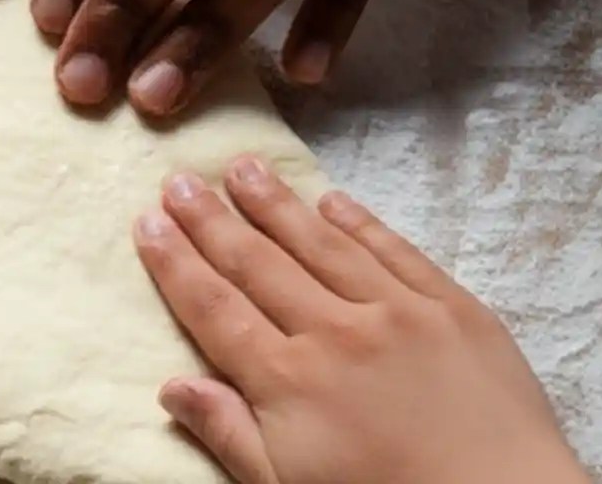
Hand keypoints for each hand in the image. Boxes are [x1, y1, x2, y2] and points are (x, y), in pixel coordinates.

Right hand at [134, 158, 588, 483]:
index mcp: (289, 382)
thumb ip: (230, 435)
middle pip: (258, 264)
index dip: (176, 263)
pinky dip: (360, 223)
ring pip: (321, 245)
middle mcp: (335, 333)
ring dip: (276, 203)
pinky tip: (332, 199)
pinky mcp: (454, 308)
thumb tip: (172, 386)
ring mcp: (397, 313)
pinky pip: (396, 252)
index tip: (148, 222)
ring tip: (241, 167)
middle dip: (212, 220)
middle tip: (180, 179)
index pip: (215, 308)